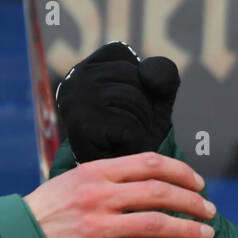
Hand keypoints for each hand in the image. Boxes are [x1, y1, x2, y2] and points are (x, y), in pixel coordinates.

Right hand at [24, 153, 215, 237]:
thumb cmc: (46, 212)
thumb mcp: (72, 180)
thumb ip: (107, 176)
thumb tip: (147, 173)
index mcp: (96, 172)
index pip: (150, 164)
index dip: (181, 172)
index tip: (199, 184)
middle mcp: (99, 196)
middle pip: (160, 192)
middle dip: (193, 202)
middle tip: (210, 212)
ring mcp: (98, 227)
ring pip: (157, 224)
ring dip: (188, 230)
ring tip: (206, 235)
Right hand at [56, 42, 179, 162]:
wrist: (122, 180)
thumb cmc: (137, 133)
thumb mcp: (156, 96)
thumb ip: (162, 75)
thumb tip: (151, 74)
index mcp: (89, 66)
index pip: (128, 57)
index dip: (142, 85)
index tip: (128, 106)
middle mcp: (75, 80)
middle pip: (135, 78)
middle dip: (145, 107)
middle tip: (129, 128)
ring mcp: (75, 102)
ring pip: (134, 102)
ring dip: (141, 126)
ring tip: (125, 139)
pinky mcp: (81, 128)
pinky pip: (129, 127)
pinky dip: (135, 142)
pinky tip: (121, 149)